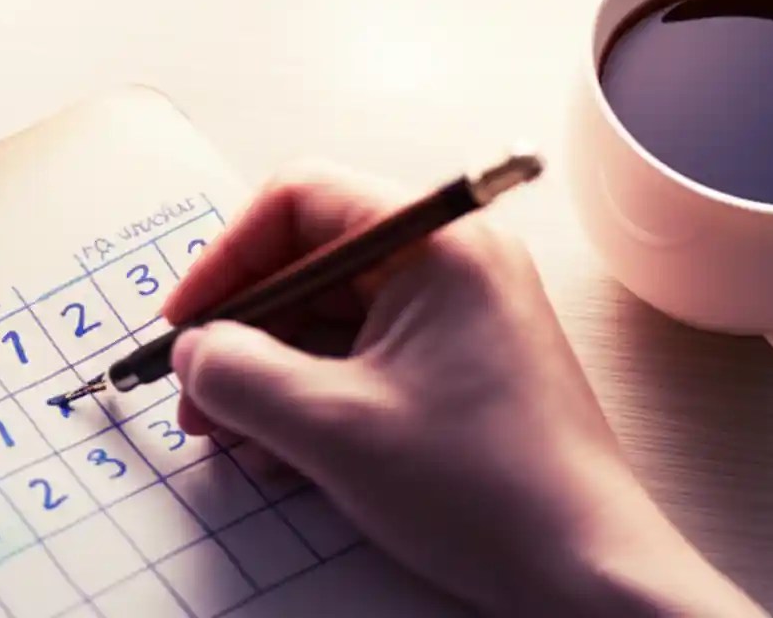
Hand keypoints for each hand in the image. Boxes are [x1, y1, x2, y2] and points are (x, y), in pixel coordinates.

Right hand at [163, 162, 765, 616]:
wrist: (585, 572)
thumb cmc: (485, 489)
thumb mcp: (333, 428)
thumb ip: (240, 375)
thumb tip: (192, 350)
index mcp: (436, 243)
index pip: (302, 200)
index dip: (227, 256)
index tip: (186, 319)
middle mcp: (450, 262)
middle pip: (311, 261)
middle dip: (243, 328)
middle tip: (197, 389)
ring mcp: (456, 315)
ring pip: (331, 316)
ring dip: (268, 370)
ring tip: (228, 431)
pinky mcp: (454, 365)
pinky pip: (361, 357)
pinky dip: (310, 394)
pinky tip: (277, 449)